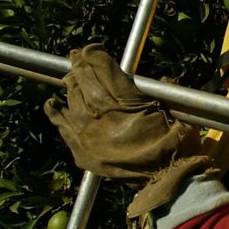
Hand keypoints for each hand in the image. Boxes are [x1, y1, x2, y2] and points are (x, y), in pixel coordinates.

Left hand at [45, 44, 201, 181]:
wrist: (167, 180)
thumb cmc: (175, 143)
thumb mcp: (171, 109)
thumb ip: (162, 90)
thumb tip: (158, 79)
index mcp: (125, 99)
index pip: (100, 66)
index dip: (94, 53)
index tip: (94, 48)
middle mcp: (102, 113)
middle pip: (82, 78)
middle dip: (79, 64)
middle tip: (78, 55)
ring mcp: (88, 133)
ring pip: (71, 98)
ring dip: (72, 84)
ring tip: (73, 77)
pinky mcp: (82, 150)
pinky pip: (62, 125)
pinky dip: (56, 111)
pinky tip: (53, 102)